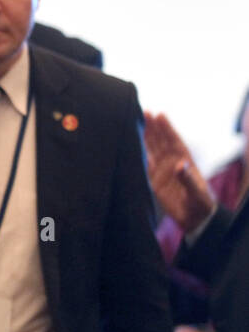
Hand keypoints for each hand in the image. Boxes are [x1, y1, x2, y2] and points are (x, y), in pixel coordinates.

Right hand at [143, 112, 215, 232]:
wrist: (194, 219)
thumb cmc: (201, 204)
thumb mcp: (198, 192)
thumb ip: (188, 179)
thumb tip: (180, 165)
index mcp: (185, 161)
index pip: (174, 141)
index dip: (167, 128)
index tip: (159, 115)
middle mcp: (171, 162)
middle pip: (160, 141)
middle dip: (152, 127)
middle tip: (142, 112)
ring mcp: (161, 171)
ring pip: (150, 150)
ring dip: (143, 137)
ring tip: (133, 123)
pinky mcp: (152, 181)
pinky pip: (142, 166)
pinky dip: (136, 156)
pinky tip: (130, 145)